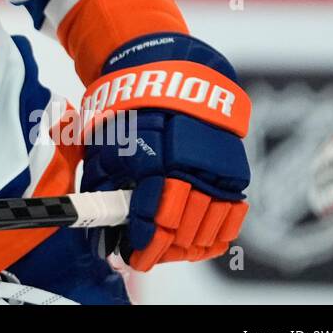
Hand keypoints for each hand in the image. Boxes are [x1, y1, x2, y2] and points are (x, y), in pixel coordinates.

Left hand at [79, 33, 250, 271]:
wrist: (167, 74)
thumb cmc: (128, 114)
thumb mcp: (104, 149)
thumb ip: (103, 195)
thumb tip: (98, 237)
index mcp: (153, 164)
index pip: (153, 223)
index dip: (142, 248)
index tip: (132, 258)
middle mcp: (189, 170)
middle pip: (183, 232)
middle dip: (163, 250)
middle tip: (148, 254)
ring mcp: (216, 171)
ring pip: (209, 228)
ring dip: (188, 246)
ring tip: (171, 250)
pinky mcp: (235, 170)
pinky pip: (232, 214)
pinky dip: (218, 233)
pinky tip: (201, 242)